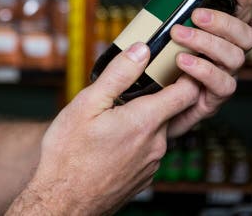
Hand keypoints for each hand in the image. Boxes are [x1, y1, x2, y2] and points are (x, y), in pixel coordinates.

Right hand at [9, 42, 198, 215]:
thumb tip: (141, 50)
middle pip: (172, 109)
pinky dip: (138, 139)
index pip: (187, 91)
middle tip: (136, 82)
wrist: (63, 201)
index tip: (177, 60)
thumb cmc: (69, 154)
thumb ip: (118, 75)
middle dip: (158, 94)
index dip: (187, 72)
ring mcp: (152, 163)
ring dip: (145, 118)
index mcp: (145, 121)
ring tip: (115, 113)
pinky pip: (149, 149)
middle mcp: (157, 144)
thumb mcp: (86, 104)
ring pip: (158, 130)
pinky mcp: (145, 177)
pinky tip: (113, 138)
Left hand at [166, 0, 251, 136]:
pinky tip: (184, 63)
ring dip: (208, 43)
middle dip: (222, 22)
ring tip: (180, 37)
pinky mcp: (213, 99)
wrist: (146, 112)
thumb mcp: (160, 40)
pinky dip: (203, 71)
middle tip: (195, 16)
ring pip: (235, 58)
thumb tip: (161, 1)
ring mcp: (223, 78)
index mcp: (219, 39)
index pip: (241, 15)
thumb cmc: (155, 71)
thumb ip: (167, 22)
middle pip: (245, 36)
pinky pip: (221, 84)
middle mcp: (227, 57)